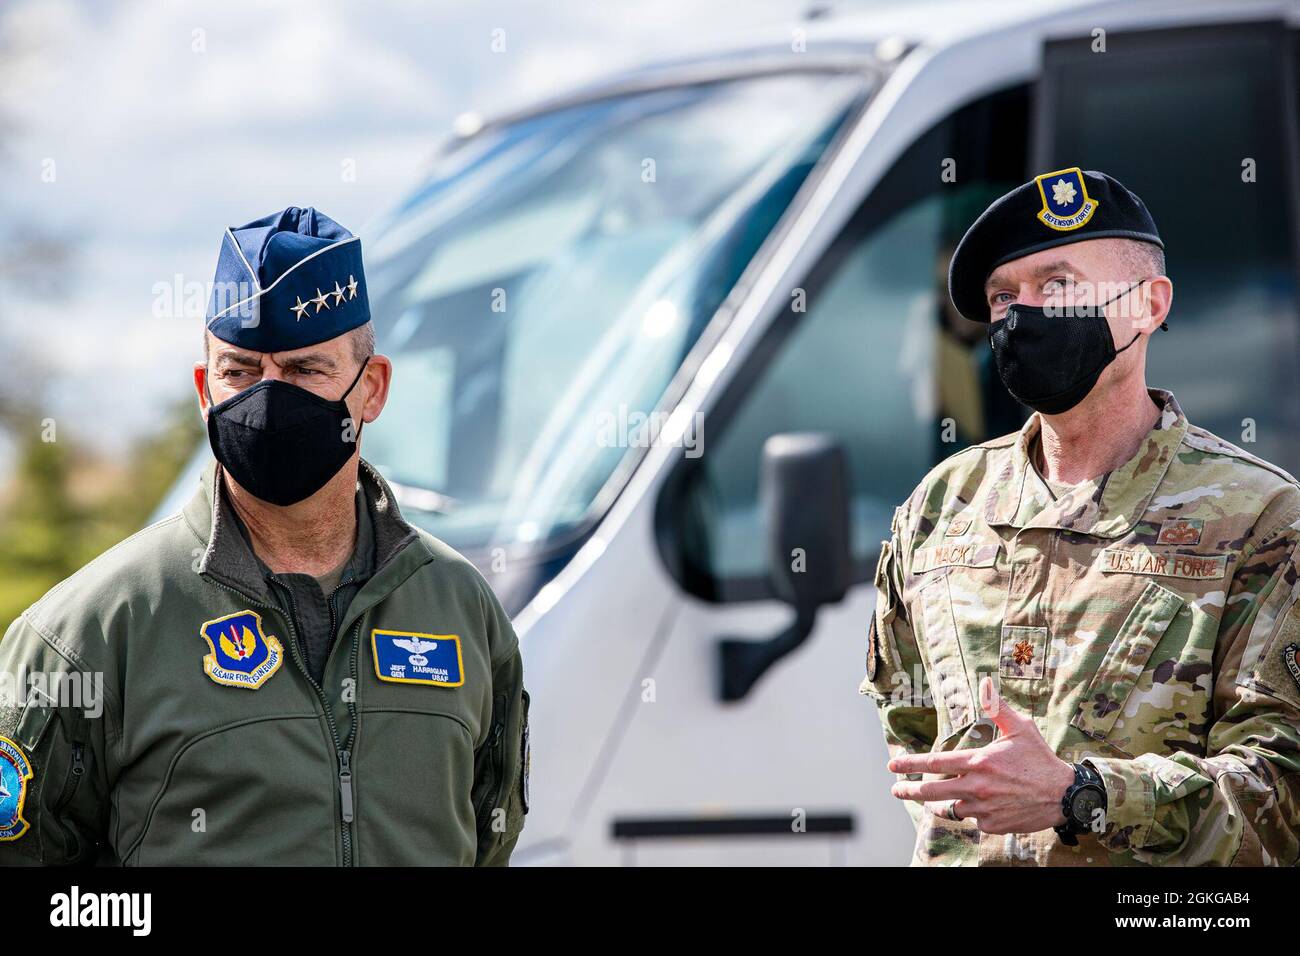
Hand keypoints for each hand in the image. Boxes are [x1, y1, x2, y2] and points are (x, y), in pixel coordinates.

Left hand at [888, 676, 1075, 834]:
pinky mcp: (993, 825)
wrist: (1065, 796)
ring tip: (944, 796)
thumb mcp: (1021, 729)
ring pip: (953, 807)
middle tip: (896, 789)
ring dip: (947, 801)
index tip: (894, 766)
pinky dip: (974, 812)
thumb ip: (998, 708)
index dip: (911, 764)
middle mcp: (977, 787)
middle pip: (932, 792)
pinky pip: (974, 819)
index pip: (936, 762)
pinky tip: (987, 804)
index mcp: (980, 762)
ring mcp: (984, 809)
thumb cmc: (1040, 759)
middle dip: (909, 791)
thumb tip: (986, 682)